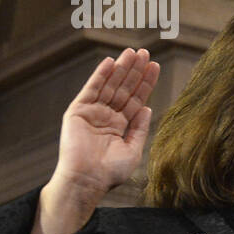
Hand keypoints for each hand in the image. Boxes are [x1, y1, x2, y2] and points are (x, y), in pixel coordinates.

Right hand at [54, 47, 159, 198]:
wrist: (87, 180)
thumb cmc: (110, 172)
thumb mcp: (133, 149)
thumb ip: (140, 128)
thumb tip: (148, 108)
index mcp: (121, 125)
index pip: (136, 99)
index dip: (145, 83)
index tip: (155, 66)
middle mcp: (107, 116)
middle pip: (124, 88)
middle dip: (135, 71)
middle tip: (146, 52)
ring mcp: (93, 112)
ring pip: (110, 85)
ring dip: (121, 68)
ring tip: (133, 53)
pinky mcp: (78, 110)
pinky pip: (91, 89)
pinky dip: (100, 75)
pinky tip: (111, 62)